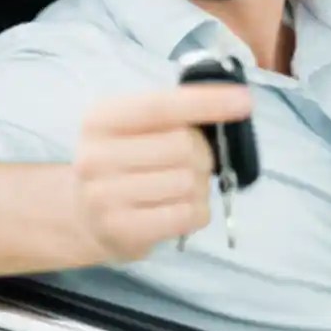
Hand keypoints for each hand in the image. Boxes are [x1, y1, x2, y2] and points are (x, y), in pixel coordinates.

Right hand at [68, 83, 250, 262]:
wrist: (85, 214)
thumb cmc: (125, 161)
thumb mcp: (134, 127)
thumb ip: (173, 113)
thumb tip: (233, 103)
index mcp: (100, 119)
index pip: (160, 107)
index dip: (206, 102)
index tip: (245, 100)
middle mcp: (96, 157)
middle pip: (182, 146)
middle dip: (202, 153)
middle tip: (194, 162)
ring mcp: (104, 197)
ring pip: (188, 182)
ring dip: (200, 185)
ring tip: (181, 188)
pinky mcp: (122, 230)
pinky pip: (187, 215)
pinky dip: (197, 210)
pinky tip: (179, 208)